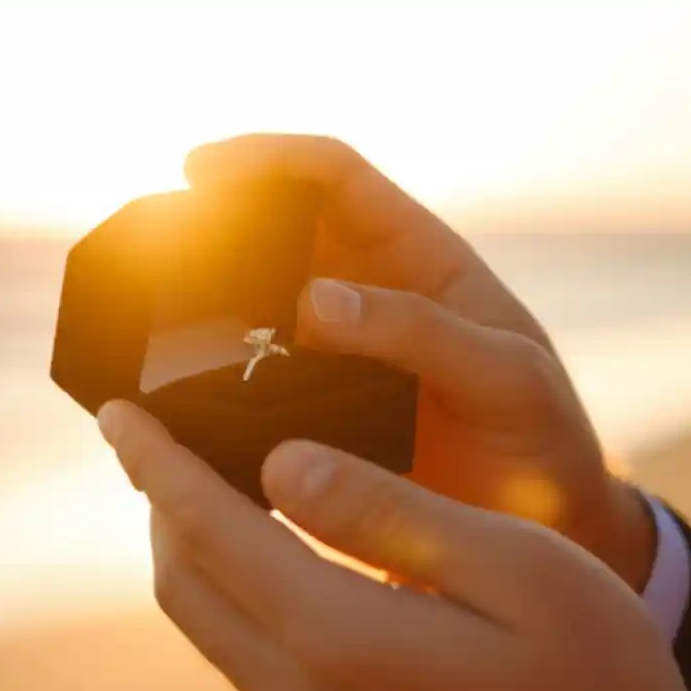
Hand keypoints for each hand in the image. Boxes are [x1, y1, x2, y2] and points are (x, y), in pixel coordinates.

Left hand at [99, 401, 690, 690]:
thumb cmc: (595, 664)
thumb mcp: (518, 567)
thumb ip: (392, 514)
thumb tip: (283, 464)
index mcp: (345, 635)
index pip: (213, 530)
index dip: (158, 463)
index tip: (117, 411)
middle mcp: (306, 690)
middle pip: (186, 579)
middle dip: (157, 498)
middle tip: (148, 431)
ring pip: (205, 619)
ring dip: (185, 541)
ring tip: (190, 477)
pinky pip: (241, 649)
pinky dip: (222, 582)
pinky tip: (255, 546)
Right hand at [185, 135, 654, 587]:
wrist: (545, 531)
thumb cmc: (541, 436)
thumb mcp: (504, 375)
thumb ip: (421, 331)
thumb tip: (313, 299)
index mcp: (418, 256)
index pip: (333, 176)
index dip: (267, 158)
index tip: (199, 169)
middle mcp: (367, 295)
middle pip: (272, 234)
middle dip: (212, 230)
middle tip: (153, 253)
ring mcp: (335, 356)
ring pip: (249, 309)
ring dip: (200, 310)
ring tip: (145, 328)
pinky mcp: (315, 417)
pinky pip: (248, 385)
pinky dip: (209, 385)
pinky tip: (173, 407)